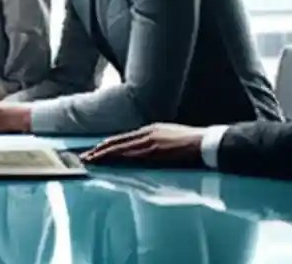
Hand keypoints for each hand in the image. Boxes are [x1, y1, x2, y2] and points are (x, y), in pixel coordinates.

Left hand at [83, 123, 206, 165]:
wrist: (208, 144)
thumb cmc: (193, 145)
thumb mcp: (169, 140)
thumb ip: (154, 146)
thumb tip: (143, 156)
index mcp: (150, 131)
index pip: (122, 139)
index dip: (106, 146)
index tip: (93, 152)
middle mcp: (146, 133)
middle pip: (116, 142)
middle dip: (98, 150)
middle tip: (83, 157)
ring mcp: (150, 140)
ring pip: (119, 147)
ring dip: (102, 155)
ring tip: (89, 160)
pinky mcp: (155, 149)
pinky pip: (130, 154)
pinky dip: (116, 158)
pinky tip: (107, 161)